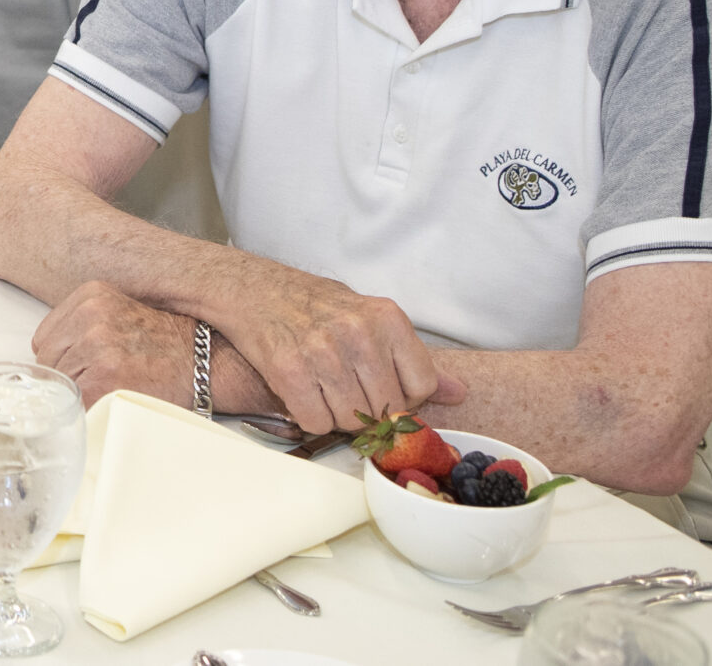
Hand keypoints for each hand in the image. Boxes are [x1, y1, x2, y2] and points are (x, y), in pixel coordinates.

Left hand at [31, 281, 198, 407]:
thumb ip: (79, 327)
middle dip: (70, 375)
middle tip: (103, 379)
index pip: (44, 338)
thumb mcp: (115, 314)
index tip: (85, 365)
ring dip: (82, 392)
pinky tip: (112, 399)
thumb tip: (45, 360)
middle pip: (49, 361)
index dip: (62, 358)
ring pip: (62, 382)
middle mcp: (91, 316)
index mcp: (90, 296)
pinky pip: (77, 401)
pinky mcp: (107, 377)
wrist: (203, 360)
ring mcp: (98, 346)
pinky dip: (90, 407)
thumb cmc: (161, 344)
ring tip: (113, 387)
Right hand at [212, 270, 460, 433]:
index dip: (403, 396)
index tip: (381, 386)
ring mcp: (322, 352)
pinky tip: (301, 393)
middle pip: (386, 408)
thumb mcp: (369, 317)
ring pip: (351, 420)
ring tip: (322, 387)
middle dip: (368, 410)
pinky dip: (309, 417)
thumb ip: (412, 357)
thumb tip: (459, 393)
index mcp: (386, 317)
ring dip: (337, 415)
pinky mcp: (288, 370)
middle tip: (345, 388)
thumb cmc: (313, 304)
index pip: (422, 386)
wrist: (251, 288)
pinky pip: (316, 422)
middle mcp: (358, 332)